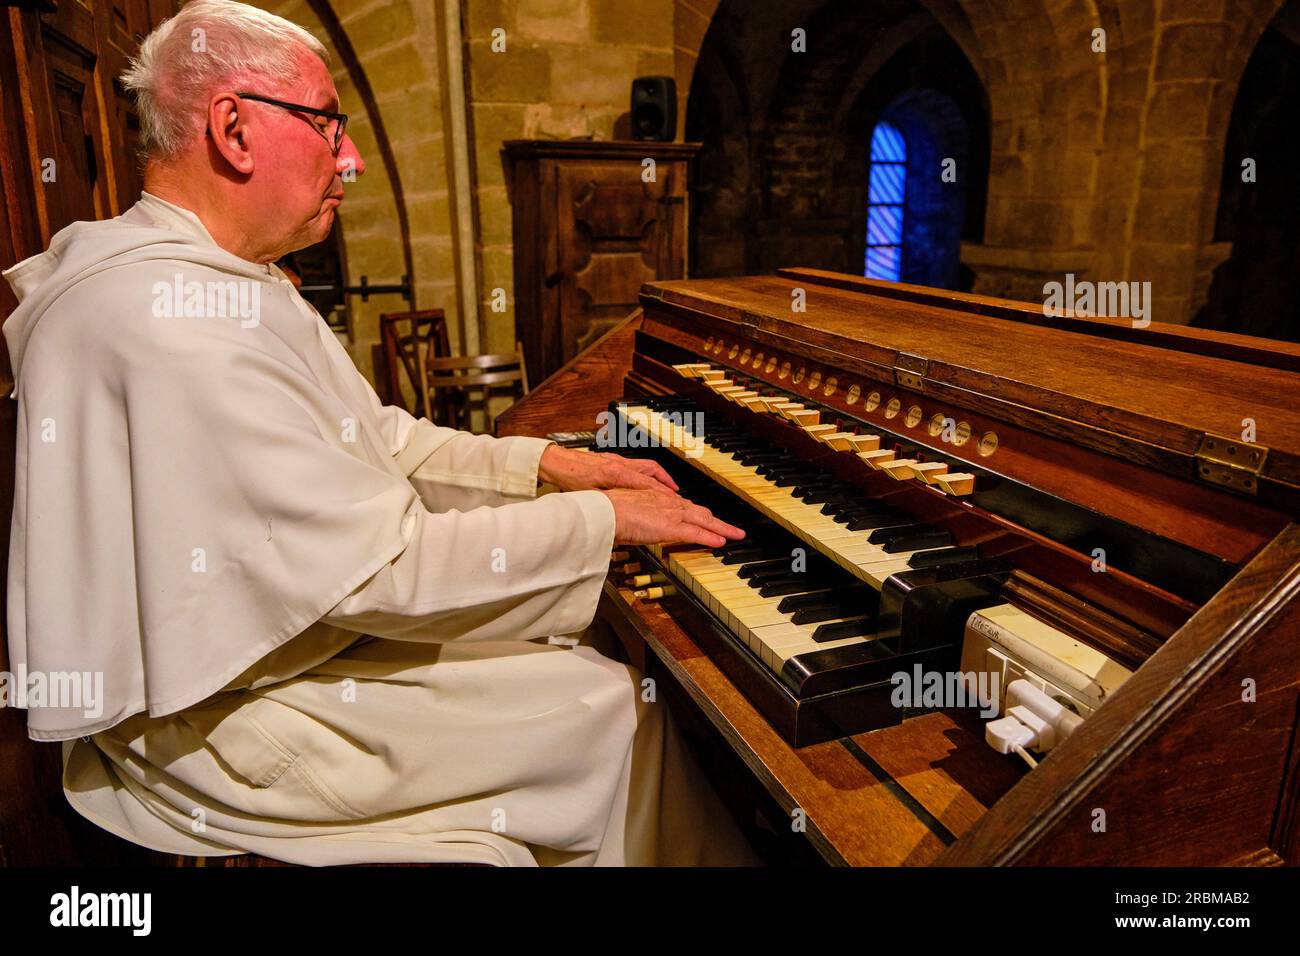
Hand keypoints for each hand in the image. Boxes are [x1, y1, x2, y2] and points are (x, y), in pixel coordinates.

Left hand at [538, 444, 678, 494]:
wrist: (558, 461)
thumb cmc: (570, 477)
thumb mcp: (589, 495)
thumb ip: (606, 502)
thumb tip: (618, 512)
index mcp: (615, 472)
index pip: (645, 483)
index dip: (661, 492)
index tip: (674, 501)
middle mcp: (620, 463)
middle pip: (652, 472)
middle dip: (667, 484)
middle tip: (678, 496)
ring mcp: (619, 460)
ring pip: (647, 466)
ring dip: (661, 477)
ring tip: (671, 488)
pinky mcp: (614, 460)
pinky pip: (639, 465)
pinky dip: (649, 473)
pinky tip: (650, 481)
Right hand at [601, 488, 744, 547]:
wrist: (606, 511)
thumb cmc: (610, 511)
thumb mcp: (627, 511)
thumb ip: (637, 517)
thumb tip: (636, 524)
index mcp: (658, 499)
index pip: (685, 506)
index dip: (699, 514)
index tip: (708, 518)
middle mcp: (669, 503)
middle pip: (700, 512)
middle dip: (718, 520)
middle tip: (731, 527)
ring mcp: (672, 515)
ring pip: (705, 521)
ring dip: (723, 528)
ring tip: (736, 534)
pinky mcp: (671, 527)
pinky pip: (697, 533)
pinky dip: (711, 538)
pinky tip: (722, 543)